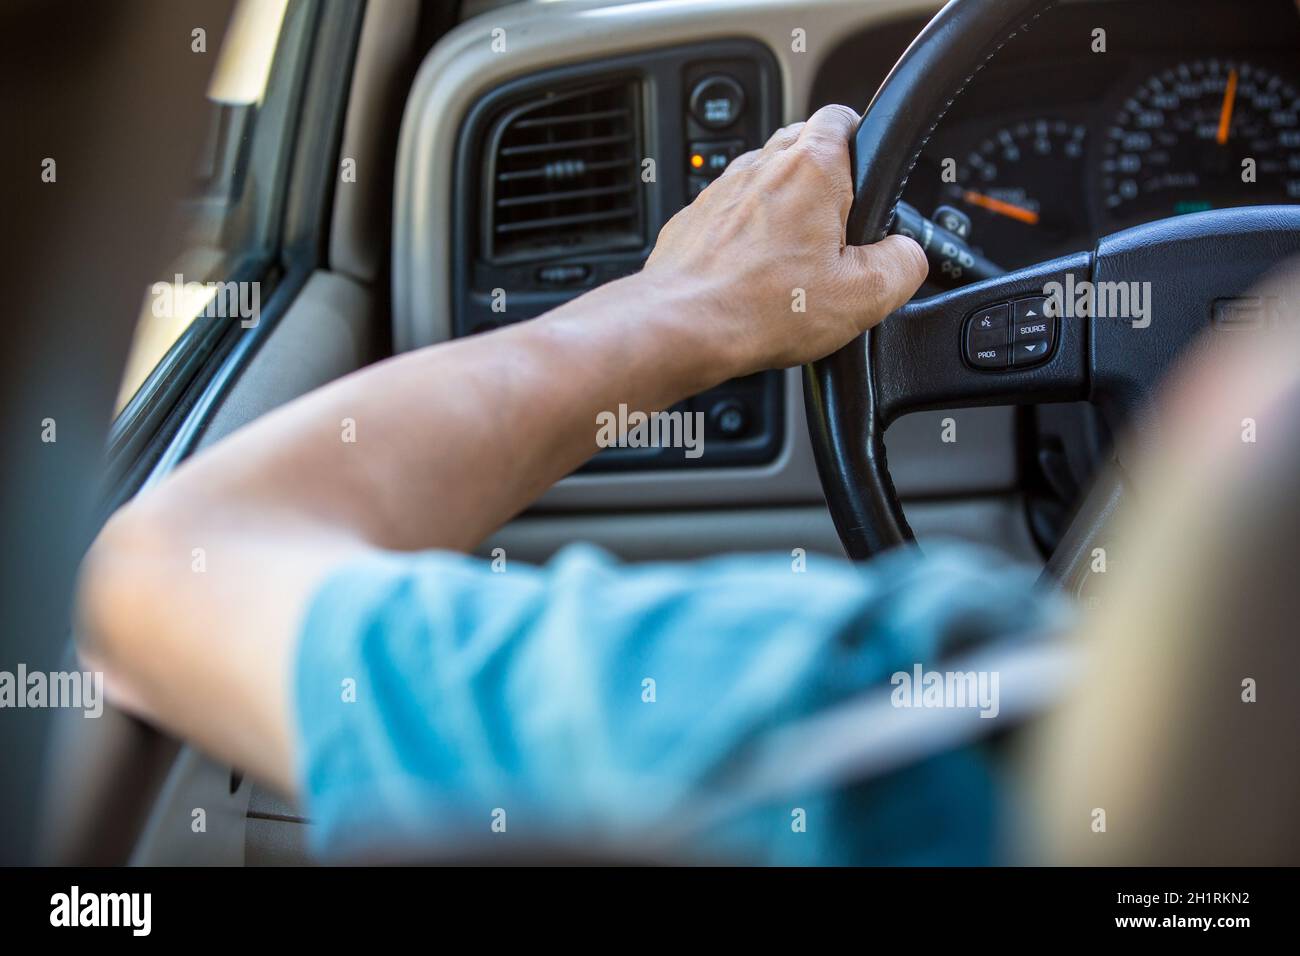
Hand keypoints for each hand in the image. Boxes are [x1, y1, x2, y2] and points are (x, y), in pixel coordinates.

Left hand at [641, 104, 928, 374]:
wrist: (682, 328)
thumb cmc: (760, 309)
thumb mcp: (863, 297)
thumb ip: (903, 264)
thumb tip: (907, 255)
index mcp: (812, 168)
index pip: (844, 118)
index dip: (862, 143)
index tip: (868, 179)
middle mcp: (762, 165)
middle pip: (802, 146)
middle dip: (825, 180)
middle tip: (836, 232)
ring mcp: (721, 191)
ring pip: (764, 181)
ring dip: (783, 209)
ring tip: (793, 261)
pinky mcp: (693, 221)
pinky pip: (729, 215)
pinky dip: (745, 236)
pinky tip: (752, 277)